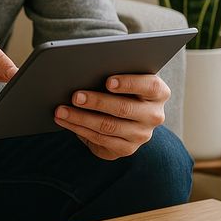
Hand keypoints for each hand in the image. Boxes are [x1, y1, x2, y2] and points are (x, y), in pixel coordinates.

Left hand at [53, 74, 169, 159]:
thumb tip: (87, 72)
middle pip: (124, 108)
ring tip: (61, 110)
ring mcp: (142, 135)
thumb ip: (115, 77)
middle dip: (96, 102)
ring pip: (108, 126)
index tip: (108, 81)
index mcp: (159, 93)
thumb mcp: (124, 82)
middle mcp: (154, 115)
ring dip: (80, 118)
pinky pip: (99, 138)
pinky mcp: (127, 148)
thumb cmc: (120, 92)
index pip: (151, 86)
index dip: (129, 83)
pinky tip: (65, 121)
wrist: (123, 120)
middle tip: (75, 96)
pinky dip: (79, 129)